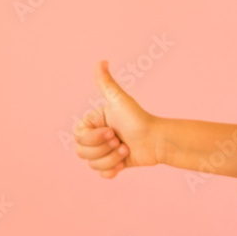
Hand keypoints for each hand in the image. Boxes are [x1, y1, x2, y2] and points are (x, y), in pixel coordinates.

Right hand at [73, 60, 158, 178]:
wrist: (157, 140)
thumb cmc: (139, 119)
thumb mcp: (120, 101)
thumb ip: (107, 84)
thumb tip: (102, 61)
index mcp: (93, 123)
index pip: (79, 137)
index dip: (94, 138)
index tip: (112, 132)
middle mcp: (95, 137)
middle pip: (82, 152)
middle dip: (104, 149)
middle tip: (121, 141)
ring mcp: (103, 151)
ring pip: (92, 164)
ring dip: (112, 159)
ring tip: (126, 150)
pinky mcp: (113, 164)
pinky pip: (102, 174)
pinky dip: (112, 170)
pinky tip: (124, 163)